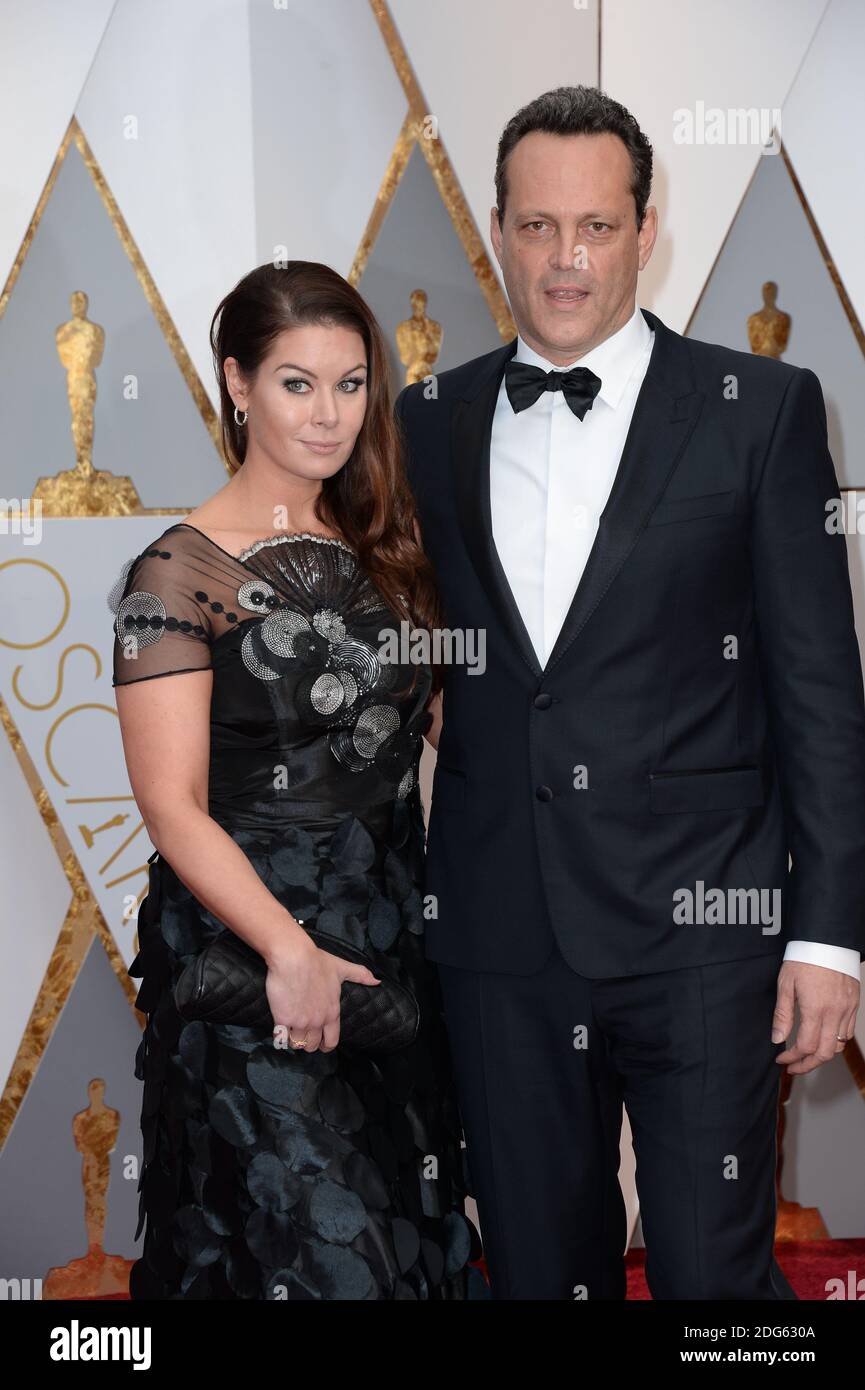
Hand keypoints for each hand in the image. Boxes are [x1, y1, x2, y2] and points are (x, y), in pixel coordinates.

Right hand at [265, 932, 379, 1053]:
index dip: (325, 1045)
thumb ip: (360, 975)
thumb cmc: (317, 962)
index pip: (331, 1041)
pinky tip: (279, 1028)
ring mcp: (300, 1022)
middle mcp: (318, 1021)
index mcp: (332, 1012)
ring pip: (296, 1044)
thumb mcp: (341, 968)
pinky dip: (279, 1035)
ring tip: (290, 1031)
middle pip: (312, 1046)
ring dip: (293, 1039)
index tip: (319, 1043)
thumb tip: (377, 981)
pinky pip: (280, 1037)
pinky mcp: (283, 1019)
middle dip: (307, 1042)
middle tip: (302, 1034)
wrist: (293, 956)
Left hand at [771, 960, 858, 1073]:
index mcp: (815, 1008)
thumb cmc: (803, 958)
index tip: (781, 1059)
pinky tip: (822, 1039)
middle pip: (824, 1053)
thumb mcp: (785, 984)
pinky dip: (835, 1042)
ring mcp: (847, 1009)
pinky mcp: (853, 1004)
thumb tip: (777, 1039)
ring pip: (838, 1045)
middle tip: (794, 1067)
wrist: (826, 940)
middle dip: (808, 1065)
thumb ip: (782, 1014)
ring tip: (806, 1056)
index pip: (805, 1046)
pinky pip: (848, 1032)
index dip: (792, 1058)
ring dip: (822, 1055)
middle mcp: (835, 1012)